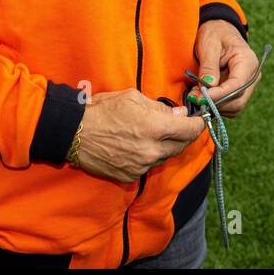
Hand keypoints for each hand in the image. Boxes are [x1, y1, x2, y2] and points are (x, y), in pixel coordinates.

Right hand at [73, 89, 205, 182]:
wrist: (73, 133)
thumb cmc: (102, 110)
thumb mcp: (132, 98)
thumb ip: (160, 107)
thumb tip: (180, 113)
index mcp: (154, 128)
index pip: (190, 130)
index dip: (198, 124)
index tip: (200, 119)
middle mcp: (151, 151)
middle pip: (181, 146)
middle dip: (183, 135)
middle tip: (179, 125)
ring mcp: (141, 166)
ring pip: (164, 156)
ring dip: (164, 145)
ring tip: (151, 133)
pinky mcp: (130, 176)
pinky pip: (148, 166)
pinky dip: (148, 156)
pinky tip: (135, 145)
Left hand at [191, 19, 259, 118]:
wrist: (219, 29)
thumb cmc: (215, 33)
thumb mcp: (209, 44)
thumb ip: (209, 65)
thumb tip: (209, 86)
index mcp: (248, 62)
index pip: (237, 86)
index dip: (219, 95)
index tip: (201, 98)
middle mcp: (251, 76)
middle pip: (238, 101)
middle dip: (216, 103)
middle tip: (194, 98)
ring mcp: (246, 85)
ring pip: (234, 107)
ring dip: (214, 106)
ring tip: (196, 95)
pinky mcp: (238, 90)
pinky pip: (229, 105)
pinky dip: (215, 104)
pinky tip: (202, 95)